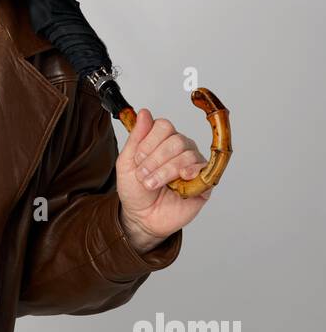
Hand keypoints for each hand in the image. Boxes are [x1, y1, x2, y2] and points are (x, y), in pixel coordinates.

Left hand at [116, 107, 213, 250]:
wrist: (141, 217)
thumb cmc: (135, 190)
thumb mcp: (126, 162)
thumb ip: (136, 138)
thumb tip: (144, 113)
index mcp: (162, 141)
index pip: (164, 126)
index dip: (150, 141)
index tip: (138, 158)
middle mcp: (180, 149)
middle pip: (176, 140)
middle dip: (155, 159)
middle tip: (144, 175)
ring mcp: (192, 165)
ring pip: (187, 155)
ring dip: (165, 171)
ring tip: (152, 184)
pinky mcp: (202, 182)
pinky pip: (204, 170)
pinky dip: (190, 173)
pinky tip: (180, 180)